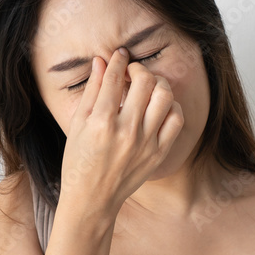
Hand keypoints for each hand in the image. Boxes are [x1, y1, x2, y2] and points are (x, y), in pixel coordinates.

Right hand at [58, 47, 183, 217]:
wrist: (92, 199)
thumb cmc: (79, 161)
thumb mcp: (78, 124)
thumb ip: (92, 91)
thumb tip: (101, 61)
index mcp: (101, 122)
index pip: (114, 77)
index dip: (118, 60)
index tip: (119, 55)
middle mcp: (126, 131)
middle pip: (145, 82)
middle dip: (138, 69)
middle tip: (132, 72)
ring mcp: (146, 143)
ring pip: (165, 96)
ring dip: (157, 84)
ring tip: (147, 87)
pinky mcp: (159, 153)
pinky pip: (176, 119)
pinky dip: (171, 106)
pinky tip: (158, 106)